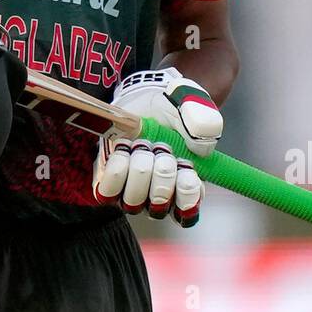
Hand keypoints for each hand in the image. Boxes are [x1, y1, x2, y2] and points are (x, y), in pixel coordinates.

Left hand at [91, 67, 221, 226]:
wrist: (145, 97)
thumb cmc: (174, 109)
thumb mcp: (196, 109)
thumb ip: (204, 124)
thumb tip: (200, 150)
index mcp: (185, 186)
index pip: (187, 214)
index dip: (185, 193)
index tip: (184, 168)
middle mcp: (159, 195)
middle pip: (159, 206)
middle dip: (162, 173)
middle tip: (162, 148)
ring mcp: (133, 190)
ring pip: (133, 201)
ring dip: (140, 169)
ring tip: (142, 146)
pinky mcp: (110, 181)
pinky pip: (108, 191)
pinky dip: (118, 169)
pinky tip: (124, 149)